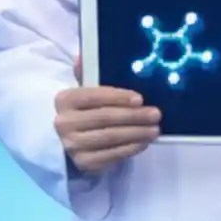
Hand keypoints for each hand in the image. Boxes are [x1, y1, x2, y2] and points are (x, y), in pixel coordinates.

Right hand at [54, 55, 159, 174]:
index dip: (117, 97)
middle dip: (134, 116)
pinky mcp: (83, 164)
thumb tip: (82, 56)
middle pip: (104, 118)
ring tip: (155, 129)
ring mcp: (72, 146)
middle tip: (156, 114)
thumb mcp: (83, 90)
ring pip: (110, 138)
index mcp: (64, 99)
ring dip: (136, 133)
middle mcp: (64, 123)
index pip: (93, 96)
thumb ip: (86, 73)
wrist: (66, 141)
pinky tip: (143, 142)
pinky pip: (111, 156)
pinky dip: (130, 149)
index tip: (140, 99)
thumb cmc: (82, 110)